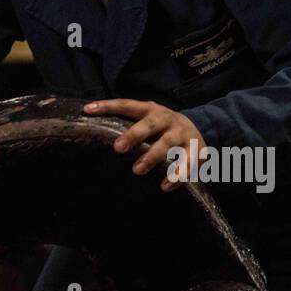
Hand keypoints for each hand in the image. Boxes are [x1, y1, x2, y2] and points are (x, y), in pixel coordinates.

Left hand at [83, 99, 204, 191]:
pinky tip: (165, 186)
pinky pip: (187, 163)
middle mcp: (167, 119)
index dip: (107, 106)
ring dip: (152, 157)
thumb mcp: (149, 119)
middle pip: (149, 125)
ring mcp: (182, 134)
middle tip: (117, 148)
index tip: (88, 110)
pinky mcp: (196, 150)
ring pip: (167, 144)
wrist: (202, 127)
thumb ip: (131, 123)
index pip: (127, 105)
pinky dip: (177, 176)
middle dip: (134, 135)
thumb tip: (97, 131)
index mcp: (151, 110)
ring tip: (137, 170)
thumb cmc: (163, 126)